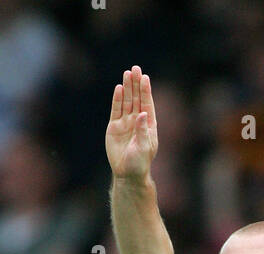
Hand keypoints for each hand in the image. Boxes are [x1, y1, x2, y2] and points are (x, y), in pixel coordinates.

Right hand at [106, 66, 157, 180]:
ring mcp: (126, 123)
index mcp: (148, 125)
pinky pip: (116, 110)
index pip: (147, 104)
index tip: (145, 78)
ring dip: (127, 88)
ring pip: (127, 101)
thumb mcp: (144, 147)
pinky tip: (119, 88)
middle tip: (135, 68)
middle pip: (137, 99)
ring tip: (127, 73)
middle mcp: (137, 121)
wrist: (127, 174)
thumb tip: (143, 114)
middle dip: (136, 84)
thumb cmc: (139, 163)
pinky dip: (117, 99)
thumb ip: (143, 130)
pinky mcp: (114, 127)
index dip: (145, 91)